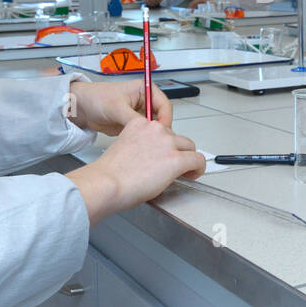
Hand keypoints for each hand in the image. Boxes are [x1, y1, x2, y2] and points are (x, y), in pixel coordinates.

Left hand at [67, 79, 172, 134]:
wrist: (82, 108)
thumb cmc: (97, 98)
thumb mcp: (117, 108)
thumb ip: (134, 119)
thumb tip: (148, 129)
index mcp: (145, 90)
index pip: (164, 105)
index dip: (165, 118)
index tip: (164, 131)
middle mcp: (144, 101)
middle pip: (162, 118)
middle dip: (160, 130)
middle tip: (158, 141)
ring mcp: (139, 114)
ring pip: (154, 128)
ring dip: (152, 136)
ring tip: (148, 144)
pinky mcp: (134, 125)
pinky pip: (144, 134)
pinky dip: (144, 140)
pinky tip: (140, 145)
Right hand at [67, 118, 205, 224]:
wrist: (107, 183)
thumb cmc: (110, 173)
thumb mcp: (125, 147)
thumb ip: (141, 146)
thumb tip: (154, 158)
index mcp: (140, 124)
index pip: (162, 129)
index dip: (166, 144)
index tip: (164, 154)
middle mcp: (155, 129)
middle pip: (177, 137)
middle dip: (177, 151)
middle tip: (173, 166)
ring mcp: (167, 143)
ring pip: (189, 147)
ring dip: (187, 159)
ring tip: (184, 171)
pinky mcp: (175, 159)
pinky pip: (197, 160)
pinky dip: (198, 168)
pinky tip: (193, 174)